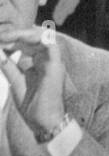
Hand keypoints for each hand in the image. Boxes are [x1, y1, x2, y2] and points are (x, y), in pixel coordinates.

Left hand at [0, 23, 66, 140]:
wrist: (44, 122)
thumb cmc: (32, 106)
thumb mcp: (14, 81)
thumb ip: (7, 65)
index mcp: (37, 65)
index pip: (24, 44)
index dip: (9, 39)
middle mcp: (46, 61)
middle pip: (31, 37)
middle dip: (13, 34)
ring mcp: (52, 62)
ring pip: (40, 36)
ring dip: (21, 33)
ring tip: (4, 37)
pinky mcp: (56, 65)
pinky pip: (48, 43)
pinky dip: (32, 37)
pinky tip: (16, 40)